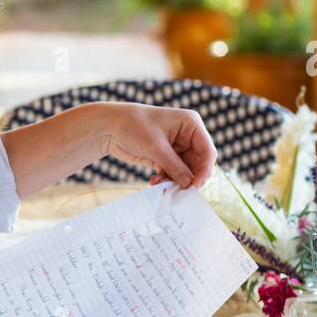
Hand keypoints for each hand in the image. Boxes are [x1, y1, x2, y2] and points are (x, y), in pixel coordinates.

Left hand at [97, 103, 216, 188]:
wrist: (109, 127)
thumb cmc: (133, 126)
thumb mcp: (155, 147)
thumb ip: (174, 166)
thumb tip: (189, 185)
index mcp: (191, 124)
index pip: (207, 151)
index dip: (204, 170)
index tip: (194, 186)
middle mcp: (188, 135)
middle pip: (198, 164)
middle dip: (188, 178)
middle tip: (177, 191)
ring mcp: (177, 147)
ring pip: (185, 171)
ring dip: (174, 180)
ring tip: (159, 183)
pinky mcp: (166, 156)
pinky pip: (173, 173)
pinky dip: (166, 179)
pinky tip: (154, 181)